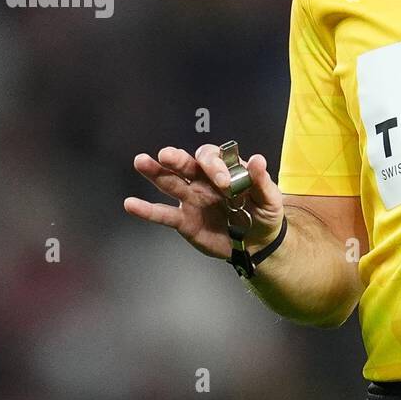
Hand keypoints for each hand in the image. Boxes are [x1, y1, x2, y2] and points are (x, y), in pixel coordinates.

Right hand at [123, 144, 284, 258]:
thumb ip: (261, 180)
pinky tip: (131, 204)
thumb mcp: (270, 199)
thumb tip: (257, 159)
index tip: (223, 182)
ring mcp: (192, 199)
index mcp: (224, 171)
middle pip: (186, 164)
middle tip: (167, 155)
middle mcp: (203, 181)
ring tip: (141, 161)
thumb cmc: (265, 215)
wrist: (258, 244)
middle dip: (177, 159)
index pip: (213, 159)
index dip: (215, 166)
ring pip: (170, 183)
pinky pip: (163, 214)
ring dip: (156, 172)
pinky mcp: (184, 221)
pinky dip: (147, 210)